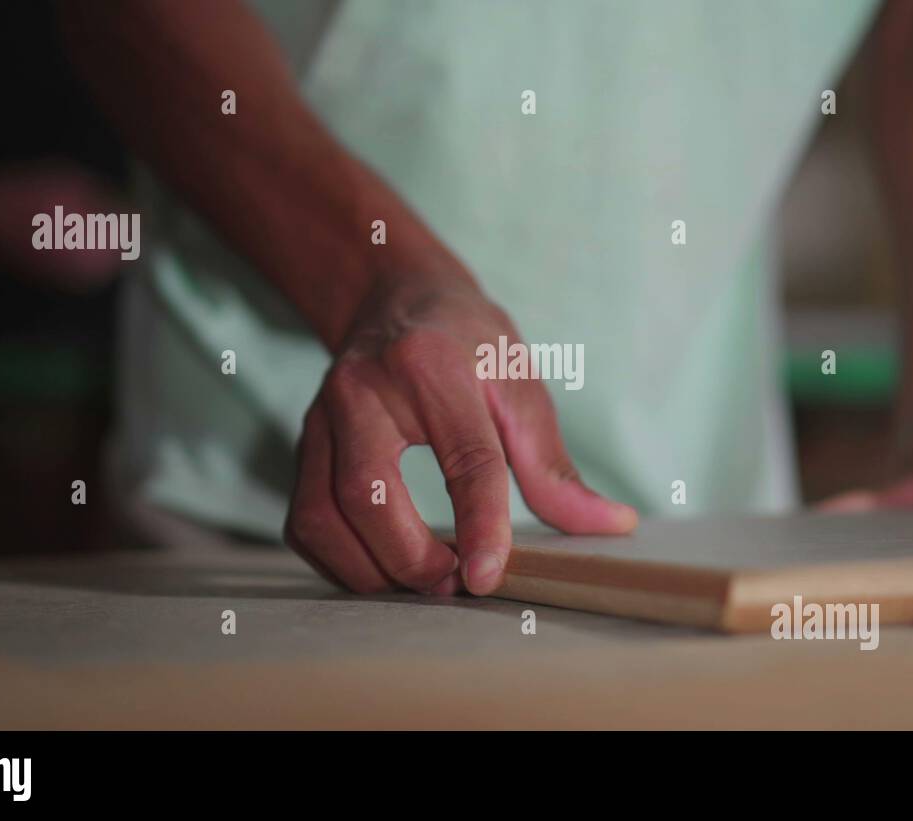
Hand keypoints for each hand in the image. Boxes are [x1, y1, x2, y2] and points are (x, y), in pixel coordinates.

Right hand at [283, 271, 636, 595]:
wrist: (396, 299)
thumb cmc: (468, 343)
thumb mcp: (521, 385)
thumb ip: (553, 465)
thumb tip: (609, 525)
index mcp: (432, 364)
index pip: (463, 456)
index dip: (480, 523)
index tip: (489, 577)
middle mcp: (362, 389)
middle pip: (369, 493)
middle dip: (412, 559)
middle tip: (456, 583)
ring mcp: (321, 417)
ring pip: (322, 516)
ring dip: (372, 569)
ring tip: (426, 580)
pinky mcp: (303, 445)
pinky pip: (304, 522)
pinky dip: (341, 561)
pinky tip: (386, 567)